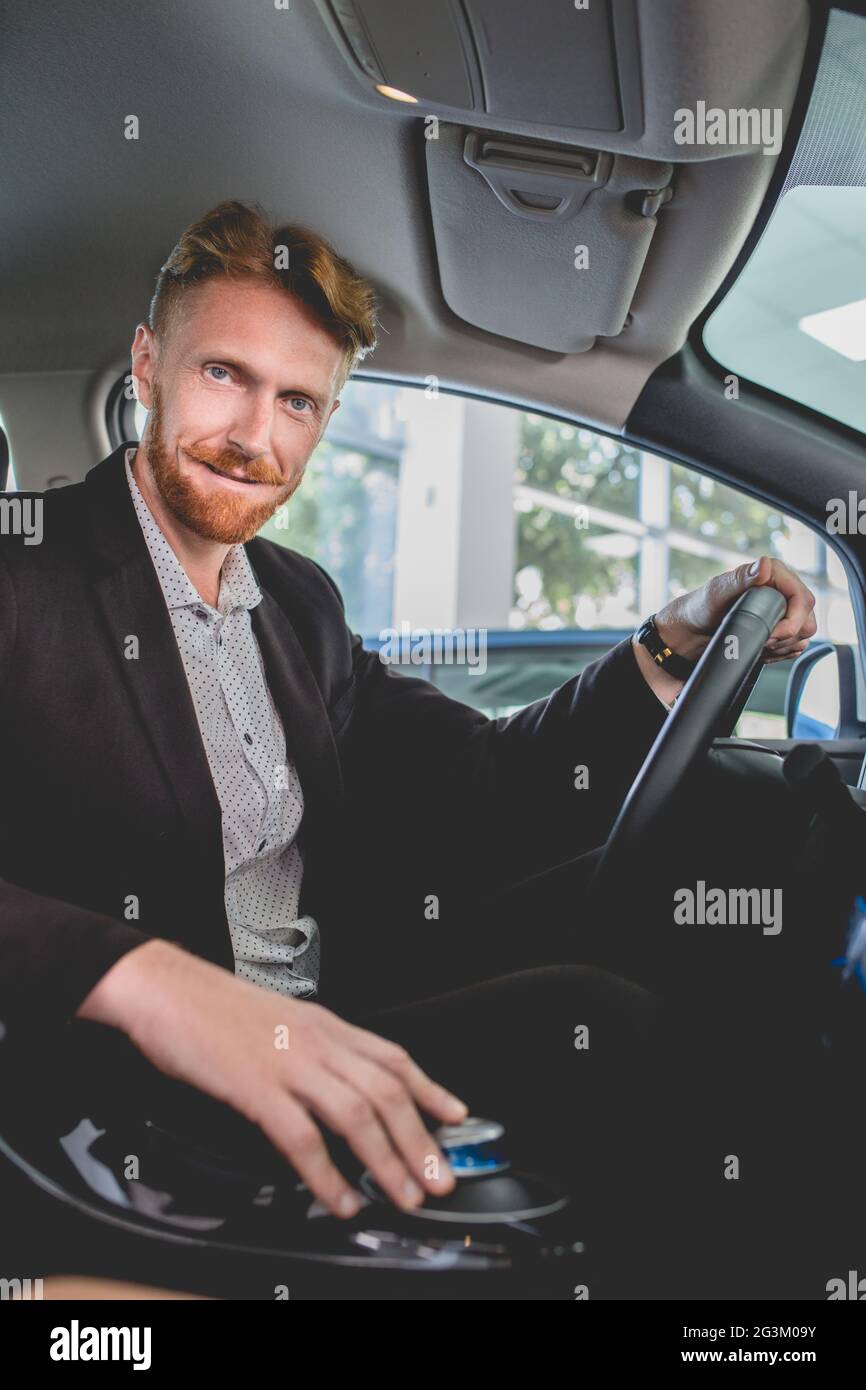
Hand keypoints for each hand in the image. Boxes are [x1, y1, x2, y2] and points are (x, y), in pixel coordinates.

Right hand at [77, 939, 467, 1218]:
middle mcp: (317, 1041)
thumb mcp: (279, 1020)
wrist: (165, 987)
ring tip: (404, 1194)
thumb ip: (312, 1049)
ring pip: (357, 1114)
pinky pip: (302, 1137)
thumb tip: (336, 1085)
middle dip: (421, 1139)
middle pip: (387, 1091)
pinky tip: (340, 1198)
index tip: (456, 1116)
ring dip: (387, 1161)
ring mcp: (289, 1063)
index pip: (393, 1057)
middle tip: (441, 1177)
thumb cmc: (214, 1007)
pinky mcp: (256, 1086)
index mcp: (324, 1025)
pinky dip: (327, 1174)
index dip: (430, 1088)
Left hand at [655, 556, 816, 663]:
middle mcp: (781, 592)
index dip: (794, 619)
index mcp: (773, 575)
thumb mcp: (718, 592)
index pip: (803, 598)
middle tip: (762, 640)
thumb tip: (765, 565)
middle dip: (787, 636)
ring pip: (803, 636)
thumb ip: (742, 578)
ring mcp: (781, 613)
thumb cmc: (699, 608)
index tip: (773, 633)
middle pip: (808, 620)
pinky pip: (794, 647)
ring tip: (757, 643)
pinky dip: (780, 654)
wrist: (689, 633)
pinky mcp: (778, 631)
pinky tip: (760, 650)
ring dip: (782, 646)